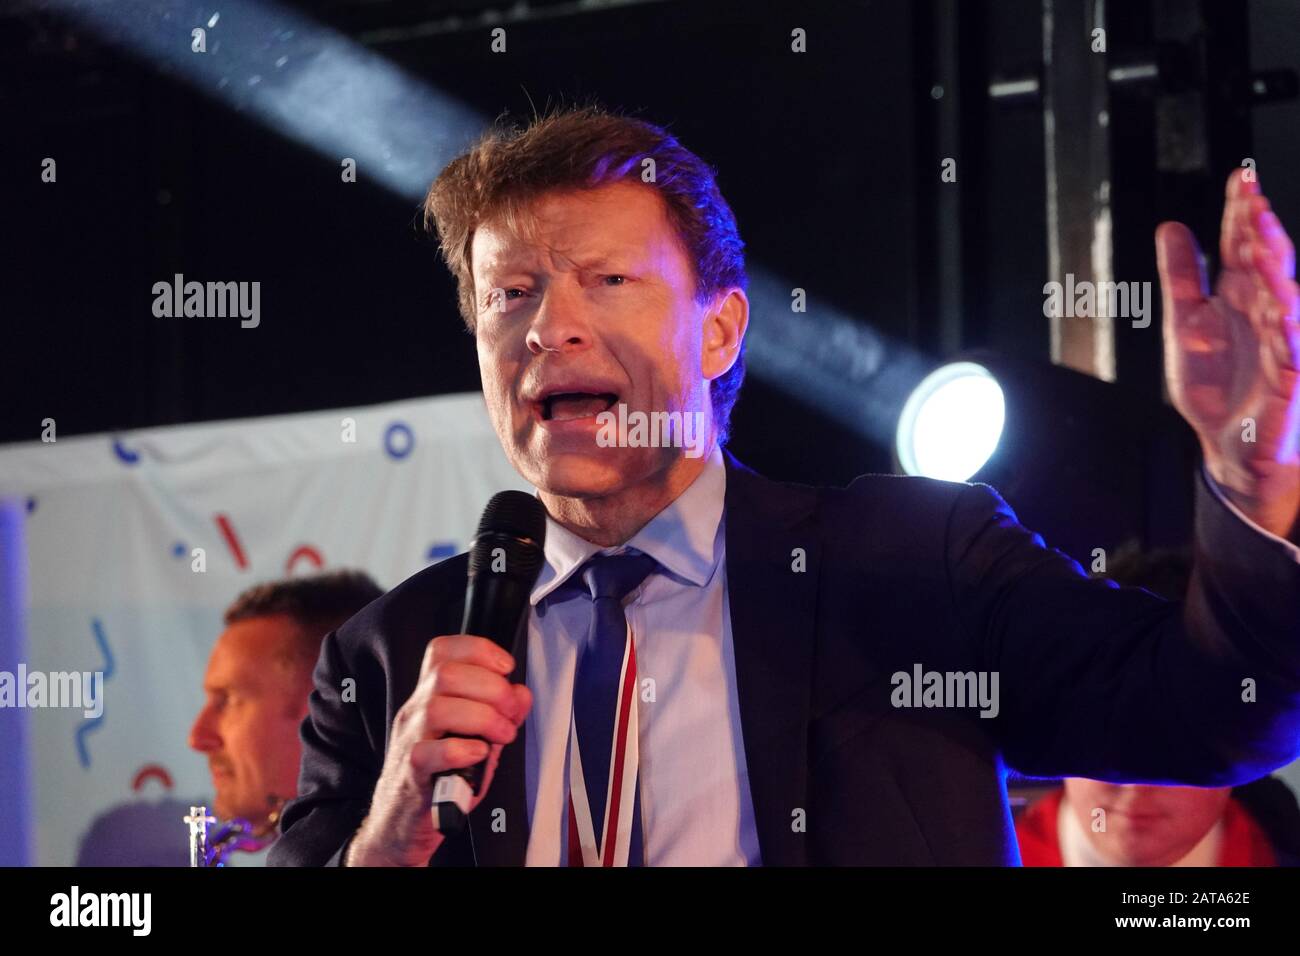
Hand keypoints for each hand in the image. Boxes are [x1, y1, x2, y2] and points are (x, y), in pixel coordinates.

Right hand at [345, 635, 531, 866]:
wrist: (402, 824)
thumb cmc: (440, 776)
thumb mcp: (476, 738)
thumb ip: (500, 714)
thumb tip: (522, 694)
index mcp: (430, 696)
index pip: (442, 650)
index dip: (479, 650)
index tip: (506, 667)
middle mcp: (416, 711)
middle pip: (446, 674)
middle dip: (491, 688)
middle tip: (510, 713)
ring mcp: (411, 740)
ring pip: (438, 707)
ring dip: (483, 718)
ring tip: (502, 735)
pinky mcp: (411, 773)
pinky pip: (430, 752)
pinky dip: (462, 750)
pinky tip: (480, 754)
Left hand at [1157, 168, 1299, 538]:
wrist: (1226, 442)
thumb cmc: (1215, 383)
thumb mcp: (1185, 323)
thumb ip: (1181, 276)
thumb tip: (1171, 225)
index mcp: (1241, 295)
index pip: (1244, 245)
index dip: (1242, 212)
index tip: (1241, 176)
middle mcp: (1265, 310)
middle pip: (1267, 261)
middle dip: (1261, 229)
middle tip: (1253, 196)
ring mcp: (1281, 341)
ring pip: (1284, 297)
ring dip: (1275, 267)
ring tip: (1263, 238)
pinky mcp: (1289, 375)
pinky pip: (1291, 347)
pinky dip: (1288, 325)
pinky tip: (1283, 303)